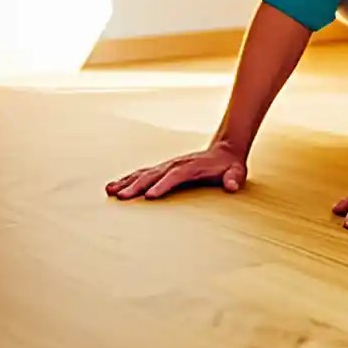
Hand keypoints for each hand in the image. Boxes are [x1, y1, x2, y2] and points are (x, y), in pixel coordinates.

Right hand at [105, 141, 246, 199]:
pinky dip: (128, 180)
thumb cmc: (229, 166)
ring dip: (127, 182)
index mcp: (191, 167)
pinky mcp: (163, 169)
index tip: (150, 196)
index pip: (175, 176)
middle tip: (122, 197)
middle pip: (153, 175)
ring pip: (144, 173)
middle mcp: (176, 165)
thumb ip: (234, 178)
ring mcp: (168, 166)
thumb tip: (232, 185)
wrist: (225, 150)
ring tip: (110, 191)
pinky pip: (142, 174)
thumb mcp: (237, 172)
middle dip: (137, 186)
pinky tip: (114, 187)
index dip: (163, 185)